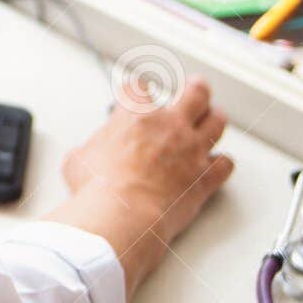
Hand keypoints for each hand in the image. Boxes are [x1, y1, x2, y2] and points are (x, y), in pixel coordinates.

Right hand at [44, 77, 232, 295]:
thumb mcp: (78, 160)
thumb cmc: (98, 188)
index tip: (137, 93)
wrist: (122, 214)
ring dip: (215, 118)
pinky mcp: (204, 177)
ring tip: (213, 117)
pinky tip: (217, 163)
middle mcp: (168, 126)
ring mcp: (191, 150)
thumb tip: (85, 158)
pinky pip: (225, 164)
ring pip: (217, 121)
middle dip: (195, 89)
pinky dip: (222, 163)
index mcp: (135, 115)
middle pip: (194, 93)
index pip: (138, 89)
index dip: (137, 91)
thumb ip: (89, 150)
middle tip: (195, 88)